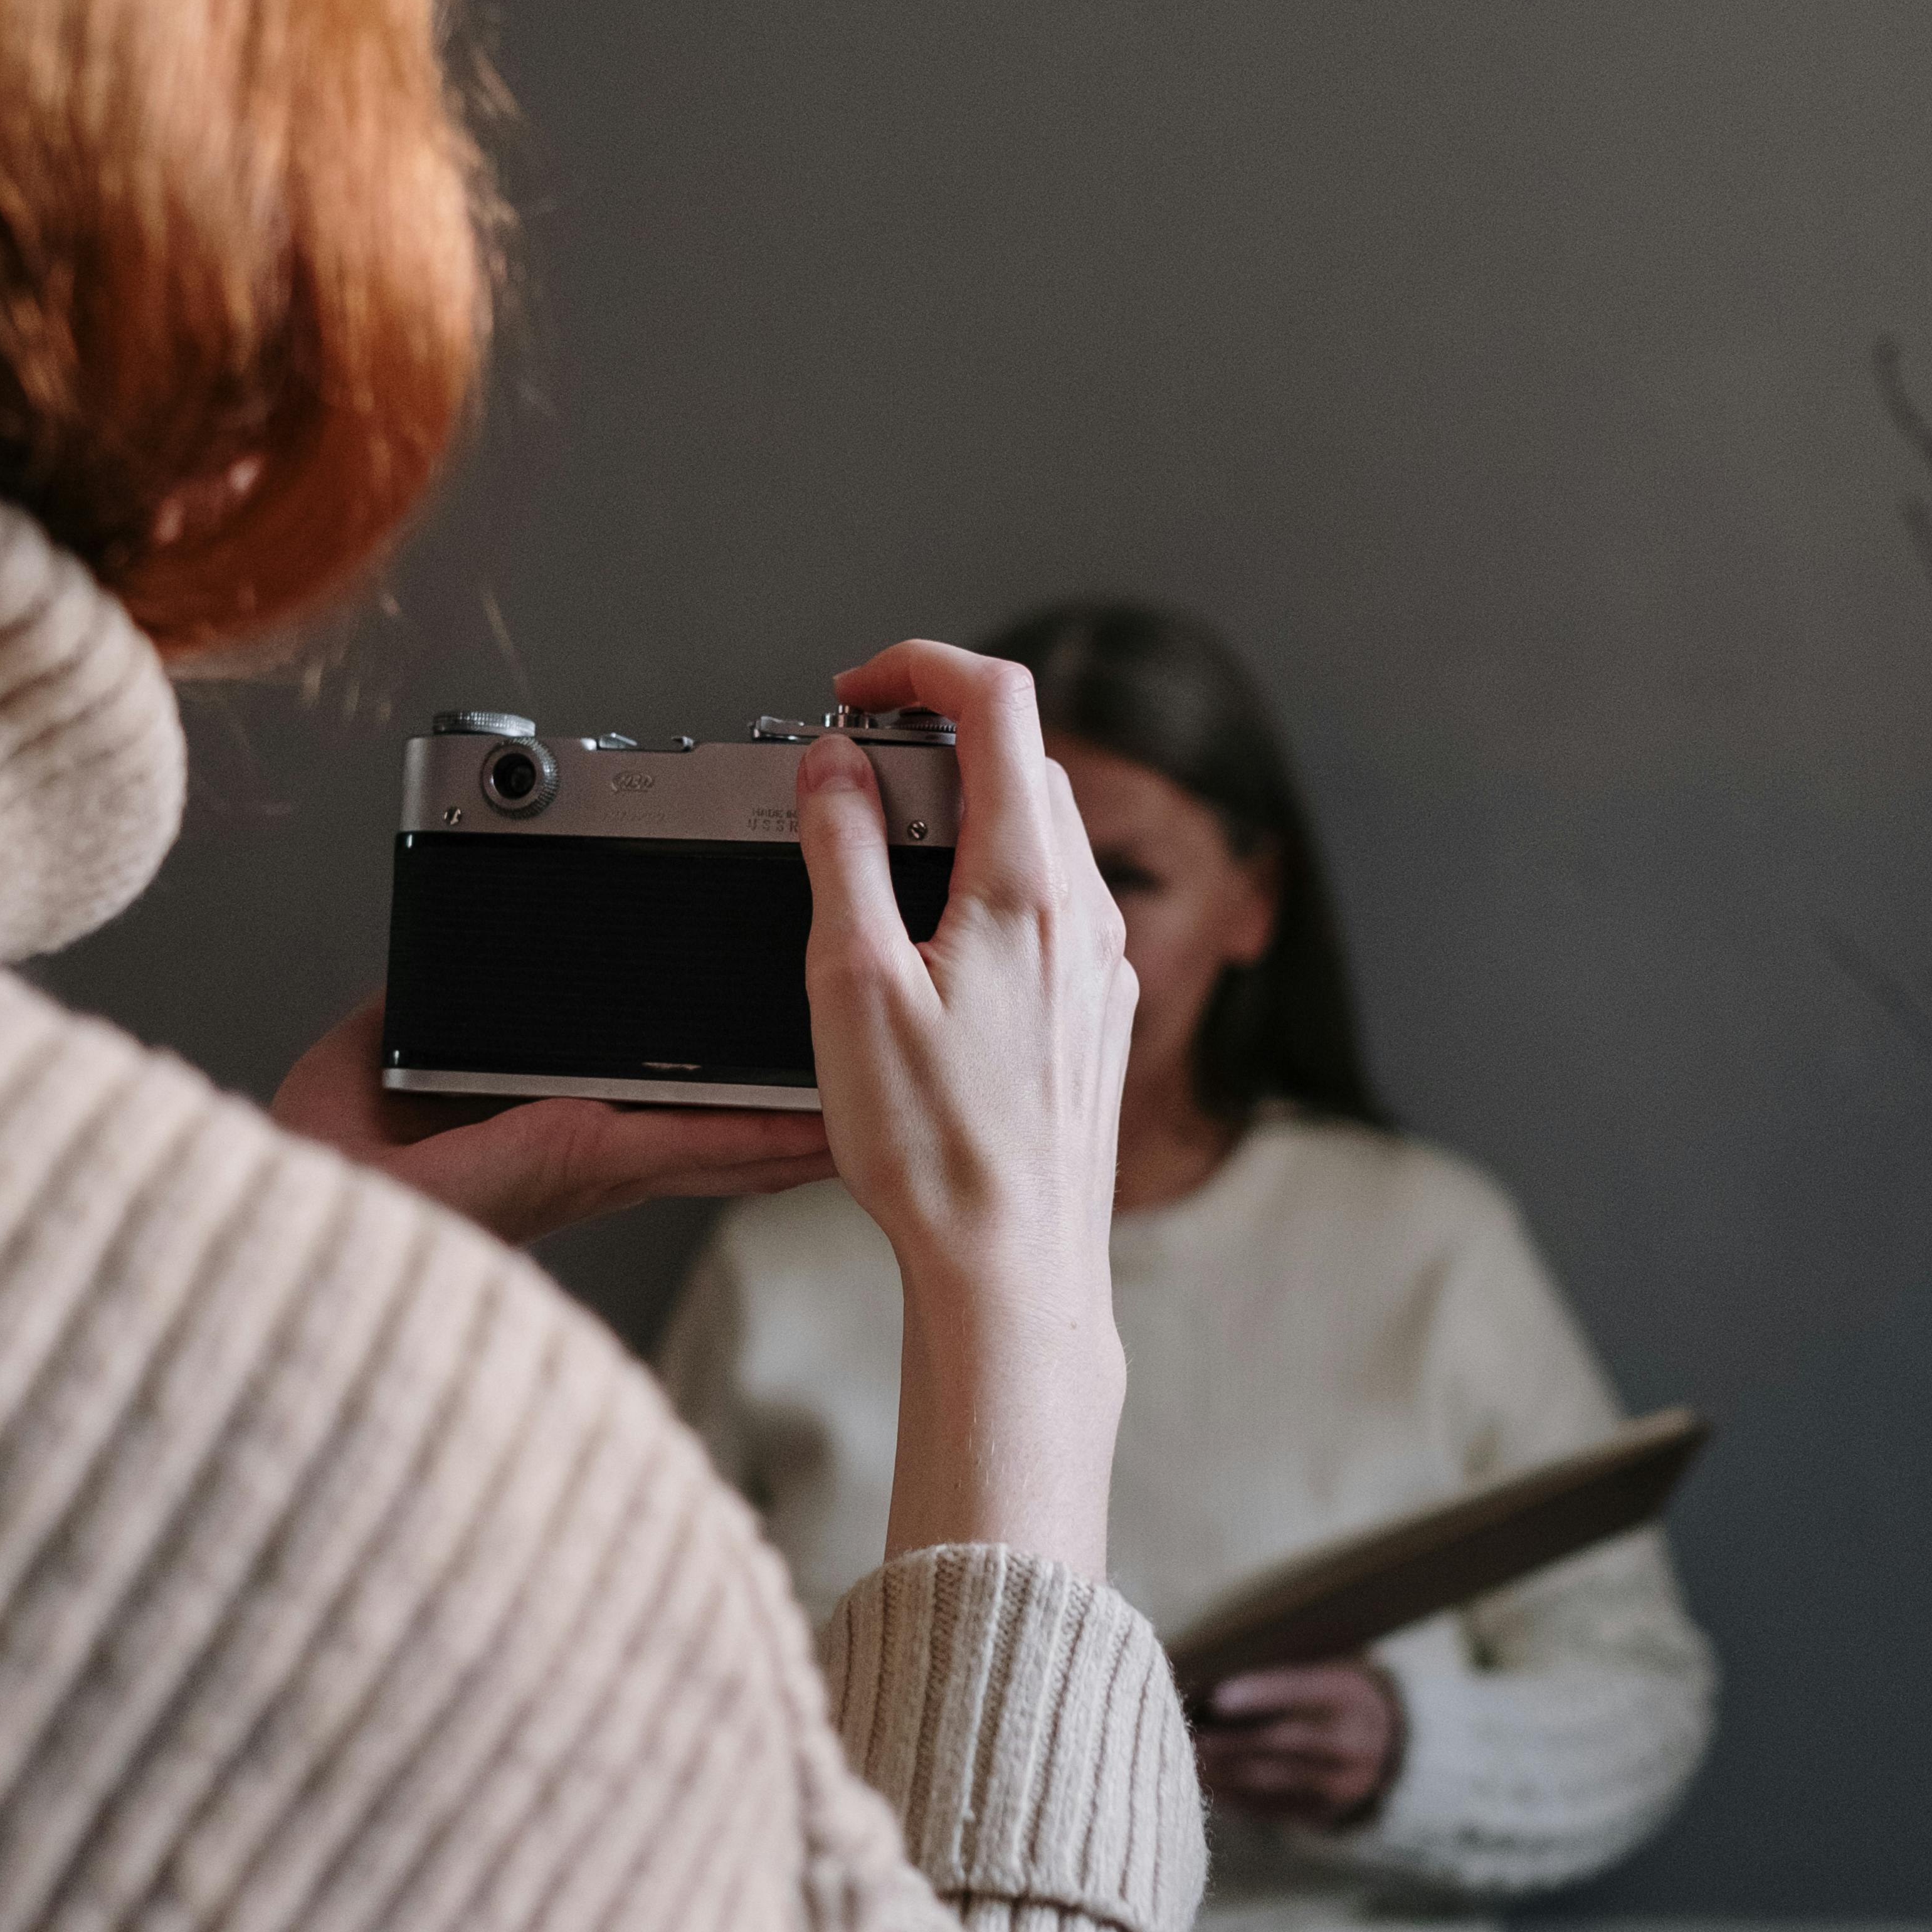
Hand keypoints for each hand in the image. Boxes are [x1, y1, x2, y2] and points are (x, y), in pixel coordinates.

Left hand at [270, 997, 832, 1244]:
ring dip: (796, 1131)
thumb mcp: (368, 1065)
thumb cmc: (317, 1178)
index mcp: (534, 1142)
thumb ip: (411, 1009)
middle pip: (713, 1142)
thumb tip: (426, 962)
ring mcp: (588, 1162)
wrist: (295, 1232)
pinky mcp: (584, 1155)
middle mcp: (574, 1161)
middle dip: (787, 1125)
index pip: (648, 1123)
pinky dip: (762, 1137)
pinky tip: (819, 1128)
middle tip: (859, 1104)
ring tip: (869, 1113)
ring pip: (721, 1147)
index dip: (714, 1110)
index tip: (765, 1089)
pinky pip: (694, 1144)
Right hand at [796, 640, 1135, 1582]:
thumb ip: (840, 851)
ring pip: (1040, 832)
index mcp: (1026, 883)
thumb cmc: (936, 1148)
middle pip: (1022, 759)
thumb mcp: (850, 980)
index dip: (920, 664)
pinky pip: (1049, 903)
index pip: (998, 699)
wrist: (1012, 1267)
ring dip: (960, 814)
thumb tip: (833, 764)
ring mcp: (1098, 963)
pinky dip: (986, 881)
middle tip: (851, 773)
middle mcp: (1083, 912)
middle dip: (933, 738)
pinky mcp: (1094, 1012)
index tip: (856, 688)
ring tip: (879, 864)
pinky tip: (929, 948)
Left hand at [1197, 1663, 1404, 1830]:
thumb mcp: (1323, 1668)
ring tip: (1181, 1759)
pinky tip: (1204, 1782)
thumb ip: (1281, 1670)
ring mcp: (1338, 1784)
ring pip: (1267, 1779)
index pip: (1301, 1692)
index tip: (1217, 1697)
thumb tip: (1214, 1676)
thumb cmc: (1328, 1692)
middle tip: (1184, 1733)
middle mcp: (1348, 1742)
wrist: (1383, 1742)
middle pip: (1278, 1741)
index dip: (1259, 1694)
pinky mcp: (1321, 1812)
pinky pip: (1269, 1808)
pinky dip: (1232, 1795)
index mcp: (1347, 1696)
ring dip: (1220, 1770)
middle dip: (1226, 1739)